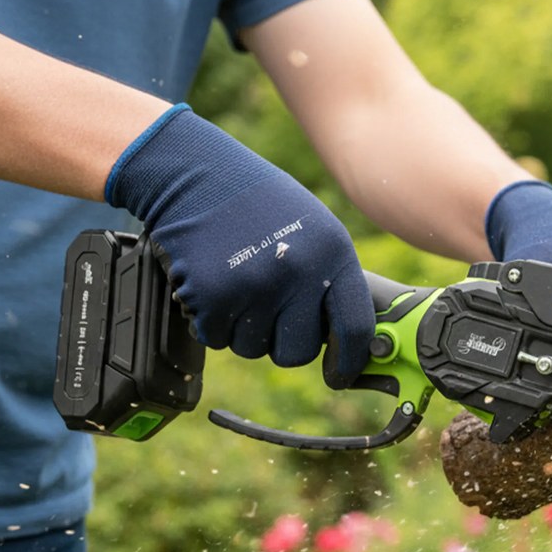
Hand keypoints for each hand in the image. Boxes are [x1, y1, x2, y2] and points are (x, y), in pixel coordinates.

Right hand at [105, 104, 374, 373]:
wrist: (197, 175)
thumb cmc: (261, 204)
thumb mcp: (316, 230)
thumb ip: (332, 279)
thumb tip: (348, 337)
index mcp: (333, 255)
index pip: (354, 328)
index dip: (348, 361)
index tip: (338, 376)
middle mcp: (299, 274)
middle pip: (299, 351)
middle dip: (283, 342)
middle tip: (269, 310)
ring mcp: (255, 286)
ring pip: (254, 348)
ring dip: (245, 329)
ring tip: (240, 285)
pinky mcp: (213, 296)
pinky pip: (217, 339)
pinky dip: (212, 321)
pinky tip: (214, 284)